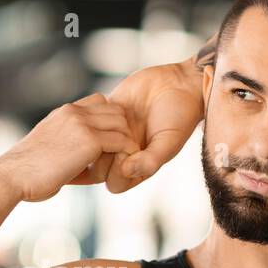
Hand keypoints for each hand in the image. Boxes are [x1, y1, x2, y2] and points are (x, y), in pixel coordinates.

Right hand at [0, 93, 139, 202]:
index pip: (99, 101)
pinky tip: (120, 170)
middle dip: (121, 130)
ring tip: (121, 163)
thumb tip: (70, 161)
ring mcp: (82, 124)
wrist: (12, 177)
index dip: (108, 121)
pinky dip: (125, 155)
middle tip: (120, 154)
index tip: (107, 143)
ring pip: (122, 124)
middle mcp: (73, 112)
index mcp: (64, 112)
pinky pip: (122, 142)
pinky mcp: (89, 141)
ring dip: (125, 143)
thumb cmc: (25, 173)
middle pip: (116, 109)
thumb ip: (63, 144)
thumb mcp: (46, 147)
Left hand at [81, 61, 204, 193]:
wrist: (177, 83)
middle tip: (116, 138)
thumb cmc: (179, 116)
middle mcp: (124, 155)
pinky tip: (107, 110)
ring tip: (114, 123)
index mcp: (139, 168)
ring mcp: (113, 136)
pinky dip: (92, 118)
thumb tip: (127, 171)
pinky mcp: (106, 115)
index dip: (115, 172)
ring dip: (96, 137)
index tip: (126, 154)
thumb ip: (151, 161)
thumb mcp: (169, 141)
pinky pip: (88, 124)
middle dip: (102, 157)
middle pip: (97, 170)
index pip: (115, 183)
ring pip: (90, 148)